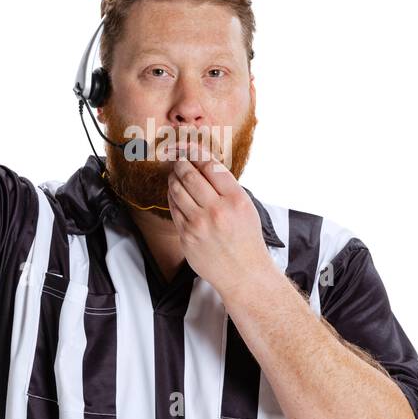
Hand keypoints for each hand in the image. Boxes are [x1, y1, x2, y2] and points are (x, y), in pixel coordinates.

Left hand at [166, 141, 274, 294]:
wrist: (244, 273)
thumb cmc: (246, 237)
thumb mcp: (245, 206)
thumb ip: (225, 185)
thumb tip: (202, 161)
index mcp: (236, 199)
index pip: (210, 165)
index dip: (195, 151)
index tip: (188, 145)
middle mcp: (217, 210)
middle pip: (189, 174)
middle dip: (180, 162)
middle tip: (178, 157)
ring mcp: (199, 224)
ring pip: (176, 189)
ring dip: (173, 177)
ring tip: (175, 173)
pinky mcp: (186, 236)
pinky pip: (173, 208)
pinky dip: (171, 195)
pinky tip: (175, 191)